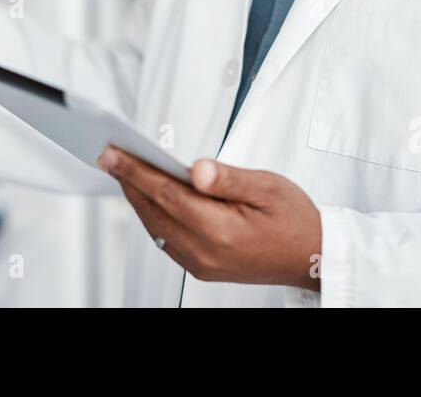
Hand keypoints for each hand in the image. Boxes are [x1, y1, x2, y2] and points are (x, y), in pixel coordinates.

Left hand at [98, 147, 321, 290]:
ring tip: (123, 169)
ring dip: (137, 197)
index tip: (113, 153)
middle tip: (109, 154)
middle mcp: (204, 252)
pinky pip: (165, 239)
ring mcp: (200, 263)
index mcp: (220, 230)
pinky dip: (152, 214)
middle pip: (154, 210)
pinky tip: (148, 196)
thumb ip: (228, 178)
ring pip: (155, 226)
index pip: (166, 194)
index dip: (135, 170)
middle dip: (128, 180)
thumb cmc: (295, 220)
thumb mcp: (268, 188)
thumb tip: (196, 168)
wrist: (311, 257)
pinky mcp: (200, 267)